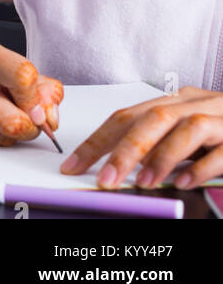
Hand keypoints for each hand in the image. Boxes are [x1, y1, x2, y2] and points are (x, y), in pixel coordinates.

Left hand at [61, 86, 222, 189]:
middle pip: (151, 119)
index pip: (125, 116)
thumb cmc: (222, 129)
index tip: (74, 165)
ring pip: (186, 128)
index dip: (97, 141)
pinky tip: (183, 182)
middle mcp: (195, 104)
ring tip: (142, 182)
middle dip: (122, 150)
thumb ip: (157, 143)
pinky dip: (200, 166)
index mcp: (174, 101)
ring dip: (160, 157)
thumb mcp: (184, 131)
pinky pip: (222, 150)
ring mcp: (222, 117)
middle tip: (105, 178)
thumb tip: (116, 166)